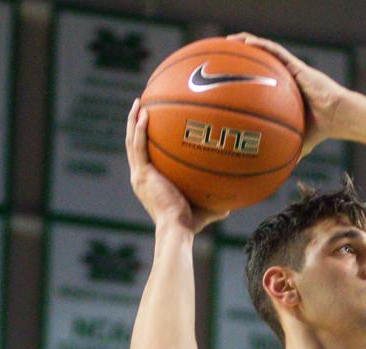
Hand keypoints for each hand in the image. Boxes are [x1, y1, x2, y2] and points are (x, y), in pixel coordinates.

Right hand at [125, 98, 227, 232]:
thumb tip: (233, 201)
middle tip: (141, 105)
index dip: (145, 139)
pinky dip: (139, 130)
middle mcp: (140, 177)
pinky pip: (138, 146)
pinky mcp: (142, 174)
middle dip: (135, 123)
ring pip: (132, 141)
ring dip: (133, 120)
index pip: (145, 156)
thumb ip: (216, 204)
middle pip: (134, 144)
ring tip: (139, 102)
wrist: (177, 229)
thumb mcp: (205, 209)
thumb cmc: (190, 224)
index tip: (151, 124)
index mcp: (149, 182)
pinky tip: (144, 114)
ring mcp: (139, 175)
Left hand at [227, 33, 353, 157]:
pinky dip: (260, 44)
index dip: (245, 78)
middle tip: (221, 58)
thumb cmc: (322, 129)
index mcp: (284, 94)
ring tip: (229, 41)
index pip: (262, 82)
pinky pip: (275, 51)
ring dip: (247, 44)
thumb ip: (285, 153)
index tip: (226, 79)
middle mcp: (285, 79)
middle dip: (241, 58)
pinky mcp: (297, 65)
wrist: (338, 117)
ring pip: (265, 51)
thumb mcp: (298, 143)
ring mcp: (291, 70)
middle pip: (260, 63)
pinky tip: (246, 41)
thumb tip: (275, 175)